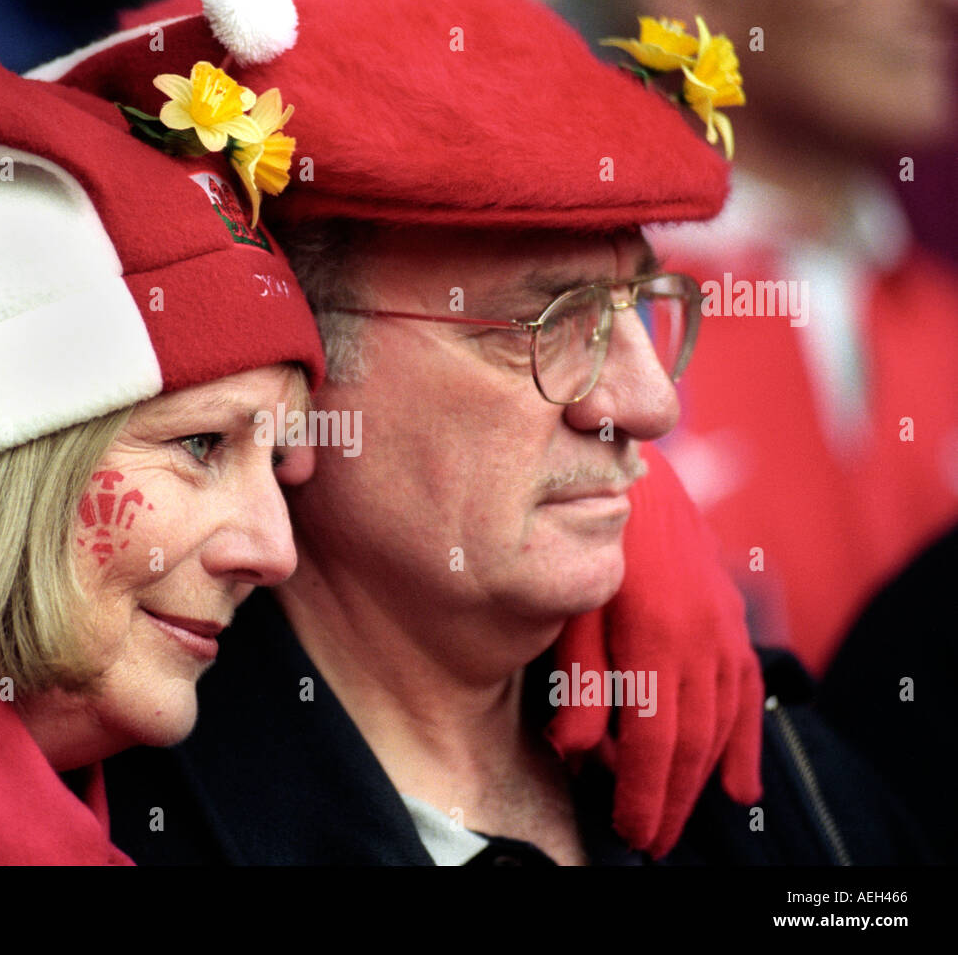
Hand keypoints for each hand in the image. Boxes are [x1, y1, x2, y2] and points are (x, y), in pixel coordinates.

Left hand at [545, 443, 762, 857]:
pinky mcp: (729, 620)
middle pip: (691, 743)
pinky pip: (747, 692)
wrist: (634, 472)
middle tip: (650, 842)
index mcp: (658, 636)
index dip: (642, 793)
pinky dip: (744, 742)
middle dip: (669, 801)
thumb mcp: (568, 604)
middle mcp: (702, 638)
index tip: (629, 831)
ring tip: (680, 822)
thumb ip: (577, 678)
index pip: (653, 740)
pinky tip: (738, 786)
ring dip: (701, 781)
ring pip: (722, 724)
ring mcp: (723, 629)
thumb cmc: (587, 539)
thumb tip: (572, 751)